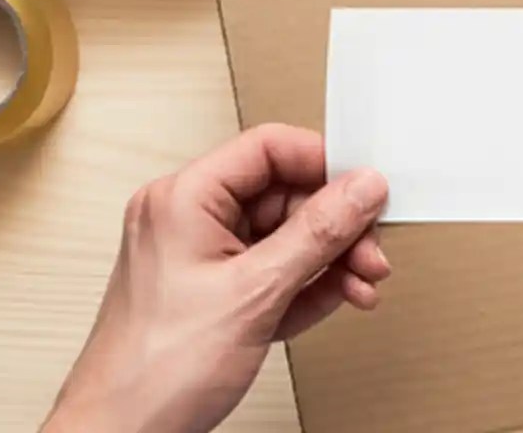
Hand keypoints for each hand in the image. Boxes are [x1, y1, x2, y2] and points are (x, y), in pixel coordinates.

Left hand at [42, 124, 389, 432]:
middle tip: (369, 252)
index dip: (324, 164)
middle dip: (336, 227)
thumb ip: (317, 234)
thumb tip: (361, 189)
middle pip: (285, 195)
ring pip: (287, 235)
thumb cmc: (154, 372)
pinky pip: (276, 270)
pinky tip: (334, 298)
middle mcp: (189, 219)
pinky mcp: (216, 290)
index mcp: (184, 200)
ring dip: (331, 260)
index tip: (365, 189)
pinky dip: (310, 285)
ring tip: (360, 283)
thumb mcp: (255, 292)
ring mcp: (202, 256)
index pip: (268, 149)